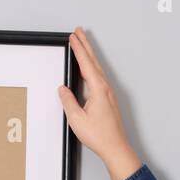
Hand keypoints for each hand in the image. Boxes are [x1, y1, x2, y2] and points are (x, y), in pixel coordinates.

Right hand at [58, 26, 142, 179]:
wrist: (115, 148)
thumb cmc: (99, 136)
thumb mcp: (77, 119)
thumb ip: (68, 101)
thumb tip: (63, 89)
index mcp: (98, 89)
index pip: (86, 63)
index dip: (78, 49)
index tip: (72, 37)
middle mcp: (106, 88)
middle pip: (93, 61)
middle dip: (85, 45)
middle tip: (78, 32)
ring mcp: (109, 93)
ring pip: (97, 68)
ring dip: (89, 55)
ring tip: (83, 45)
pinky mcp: (108, 99)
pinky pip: (99, 77)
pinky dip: (92, 67)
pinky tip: (89, 68)